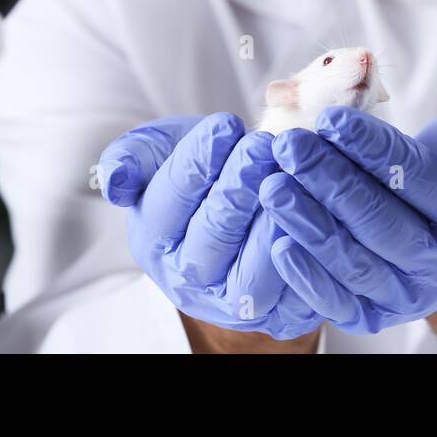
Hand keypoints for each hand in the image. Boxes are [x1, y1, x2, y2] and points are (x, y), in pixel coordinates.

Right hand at [98, 113, 321, 339]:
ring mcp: (236, 302)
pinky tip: (321, 210)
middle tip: (264, 145)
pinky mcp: (281, 313)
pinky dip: (312, 254)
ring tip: (292, 176)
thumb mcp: (159, 156)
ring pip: (255, 271)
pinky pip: (300, 292)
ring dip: (276, 220)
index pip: (170, 198)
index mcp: (154, 238)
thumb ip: (131, 157)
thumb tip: (115, 180)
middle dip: (239, 185)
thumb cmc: (201, 177)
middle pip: (213, 233)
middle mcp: (190, 278)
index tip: (226, 123)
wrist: (243, 218)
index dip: (198, 160)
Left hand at [258, 97, 436, 333]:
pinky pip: (342, 304)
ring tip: (273, 185)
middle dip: (330, 181)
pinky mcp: (383, 312)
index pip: (418, 178)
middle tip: (290, 145)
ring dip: (309, 224)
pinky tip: (278, 242)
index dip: (372, 147)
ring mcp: (414, 294)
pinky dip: (308, 279)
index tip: (332, 118)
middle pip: (381, 223)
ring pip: (356, 263)